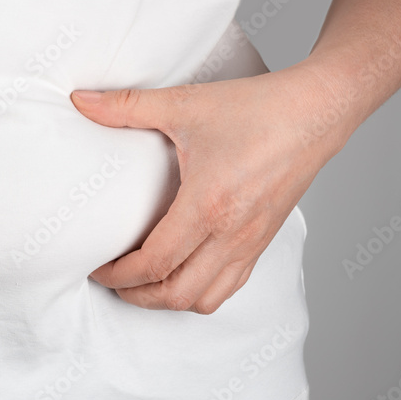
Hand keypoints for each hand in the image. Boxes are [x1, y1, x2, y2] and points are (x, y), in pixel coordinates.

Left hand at [70, 65, 339, 313]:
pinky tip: (181, 271)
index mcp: (209, 205)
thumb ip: (127, 105)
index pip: (154, 264)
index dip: (118, 275)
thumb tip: (80, 100)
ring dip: (168, 300)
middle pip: (177, 294)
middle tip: (111, 279)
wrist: (320, 110)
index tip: (96, 267)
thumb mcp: (185, 103)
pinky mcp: (264, 242)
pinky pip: (230, 287)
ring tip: (142, 282)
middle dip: (136, 295)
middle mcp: (232, 234)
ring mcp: (251, 243)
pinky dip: (199, 292)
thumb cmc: (257, 108)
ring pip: (205, 299)